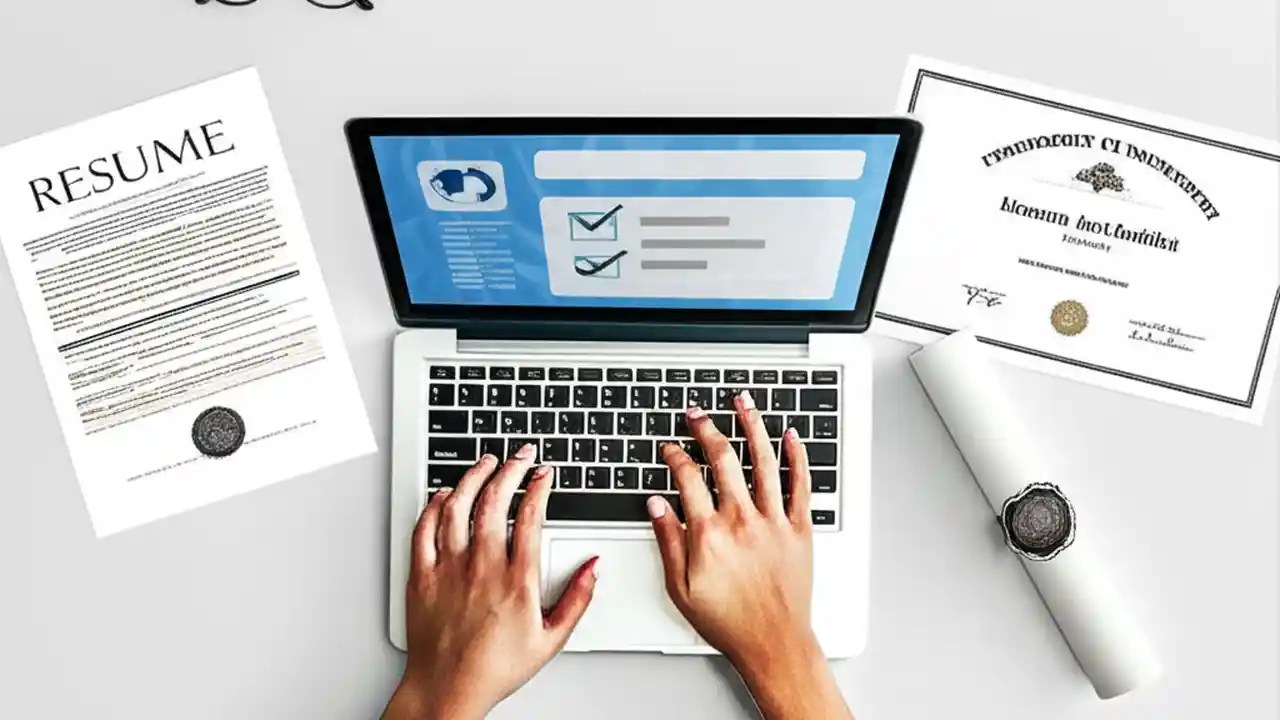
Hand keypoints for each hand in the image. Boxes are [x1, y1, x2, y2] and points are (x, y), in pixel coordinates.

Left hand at [384, 445, 598, 719]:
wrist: (448, 689)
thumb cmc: (495, 669)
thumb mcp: (551, 639)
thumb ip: (578, 598)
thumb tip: (593, 566)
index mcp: (517, 581)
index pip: (530, 517)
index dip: (538, 487)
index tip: (543, 474)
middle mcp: (482, 568)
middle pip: (494, 501)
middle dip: (510, 469)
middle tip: (519, 456)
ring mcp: (450, 569)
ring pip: (457, 507)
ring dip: (472, 478)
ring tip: (485, 463)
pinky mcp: (423, 576)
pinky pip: (424, 530)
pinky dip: (433, 507)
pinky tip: (442, 495)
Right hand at [649, 392, 851, 719]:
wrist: (774, 643)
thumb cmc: (728, 621)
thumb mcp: (680, 587)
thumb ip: (668, 541)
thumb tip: (657, 505)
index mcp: (709, 534)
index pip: (687, 478)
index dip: (675, 456)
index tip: (670, 448)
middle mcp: (742, 520)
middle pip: (723, 459)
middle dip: (706, 429)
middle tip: (697, 414)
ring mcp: (773, 522)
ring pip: (763, 460)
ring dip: (751, 426)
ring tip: (742, 403)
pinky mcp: (799, 529)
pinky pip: (799, 484)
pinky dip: (796, 457)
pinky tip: (790, 437)